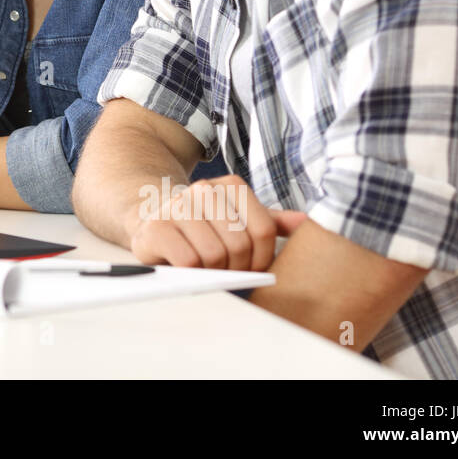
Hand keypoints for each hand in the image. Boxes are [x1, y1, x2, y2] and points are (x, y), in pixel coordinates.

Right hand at [124, 174, 306, 271]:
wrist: (152, 221)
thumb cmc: (202, 226)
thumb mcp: (238, 219)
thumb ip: (270, 221)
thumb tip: (305, 222)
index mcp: (231, 186)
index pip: (264, 230)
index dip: (262, 258)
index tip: (252, 266)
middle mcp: (203, 189)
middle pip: (240, 245)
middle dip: (237, 268)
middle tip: (226, 270)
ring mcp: (177, 205)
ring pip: (214, 254)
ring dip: (213, 271)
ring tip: (207, 268)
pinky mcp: (156, 227)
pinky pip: (187, 260)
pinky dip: (192, 273)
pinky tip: (187, 267)